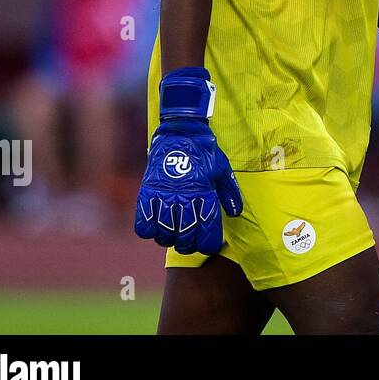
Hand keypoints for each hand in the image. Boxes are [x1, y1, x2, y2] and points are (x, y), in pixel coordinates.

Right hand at [133, 67, 242, 254]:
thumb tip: (235, 214)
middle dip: (188, 245)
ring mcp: (163, 197)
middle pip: (184, 237)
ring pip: (164, 234)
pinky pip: (143, 224)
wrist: (180, 133)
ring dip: (169, 239)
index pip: (206, 230)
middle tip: (189, 243)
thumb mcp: (222, 170)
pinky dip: (148, 231)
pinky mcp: (147, 194)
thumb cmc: (204, 153)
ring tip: (172, 236)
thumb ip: (229, 193)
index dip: (207, 244)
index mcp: (204, 194)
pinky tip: (155, 227)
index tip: (208, 246)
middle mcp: (183, 199)